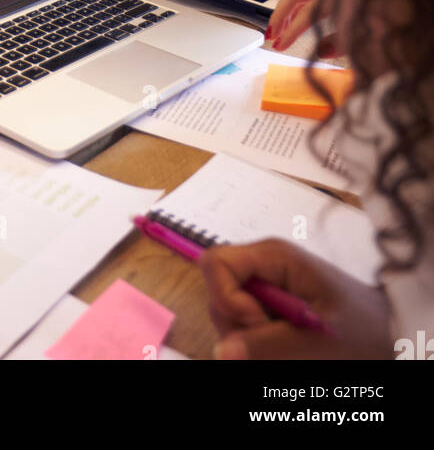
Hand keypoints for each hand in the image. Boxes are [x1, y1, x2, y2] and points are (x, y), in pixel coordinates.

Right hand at [201, 238, 392, 359]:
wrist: (389, 332)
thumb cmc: (361, 328)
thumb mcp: (317, 337)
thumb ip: (268, 344)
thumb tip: (221, 351)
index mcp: (272, 255)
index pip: (216, 263)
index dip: (227, 297)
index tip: (258, 323)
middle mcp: (263, 265)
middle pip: (219, 292)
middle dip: (240, 324)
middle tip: (280, 339)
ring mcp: (266, 284)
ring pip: (229, 313)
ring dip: (251, 337)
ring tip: (289, 344)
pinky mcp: (270, 304)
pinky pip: (246, 324)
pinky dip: (260, 342)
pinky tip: (287, 345)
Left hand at [253, 0, 335, 49]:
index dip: (284, 12)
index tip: (272, 29)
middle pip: (309, 5)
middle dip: (293, 28)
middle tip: (276, 41)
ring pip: (318, 7)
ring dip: (300, 23)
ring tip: (282, 38)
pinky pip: (321, 2)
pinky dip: (309, 15)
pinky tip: (296, 24)